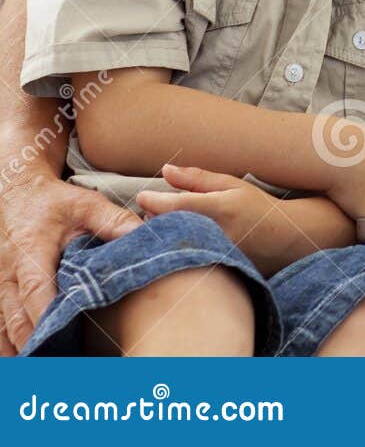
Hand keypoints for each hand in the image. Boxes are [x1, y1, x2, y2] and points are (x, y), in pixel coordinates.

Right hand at [0, 170, 139, 353]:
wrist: (18, 195)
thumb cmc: (55, 203)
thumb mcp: (87, 204)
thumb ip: (114, 221)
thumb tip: (144, 237)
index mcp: (31, 252)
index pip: (36, 290)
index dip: (47, 315)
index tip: (62, 336)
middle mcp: (9, 275)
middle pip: (17, 319)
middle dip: (35, 344)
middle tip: (59, 370)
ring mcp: (0, 288)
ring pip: (5, 329)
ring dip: (22, 351)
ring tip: (45, 374)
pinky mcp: (0, 296)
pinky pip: (1, 329)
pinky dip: (11, 347)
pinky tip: (27, 364)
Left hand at [136, 165, 293, 272]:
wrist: (282, 240)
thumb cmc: (256, 206)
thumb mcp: (231, 185)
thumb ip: (196, 179)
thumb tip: (164, 170)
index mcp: (219, 208)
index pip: (174, 204)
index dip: (152, 200)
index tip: (143, 196)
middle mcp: (213, 234)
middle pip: (166, 227)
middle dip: (153, 218)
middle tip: (155, 210)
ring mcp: (211, 255)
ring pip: (168, 247)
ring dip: (160, 236)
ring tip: (168, 226)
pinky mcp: (209, 271)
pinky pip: (178, 261)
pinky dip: (171, 251)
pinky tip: (177, 245)